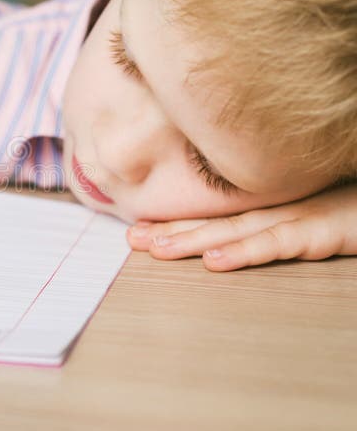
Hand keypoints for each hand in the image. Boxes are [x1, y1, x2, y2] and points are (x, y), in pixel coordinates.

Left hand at [126, 183, 356, 270]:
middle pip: (215, 220)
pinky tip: (215, 261)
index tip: (138, 228)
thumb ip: (273, 225)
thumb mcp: (308, 216)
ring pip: (234, 230)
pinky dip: (244, 252)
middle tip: (132, 238)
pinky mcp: (321, 231)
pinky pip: (276, 244)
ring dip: (193, 239)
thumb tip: (228, 242)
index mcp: (269, 205)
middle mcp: (276, 207)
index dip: (177, 220)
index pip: (215, 214)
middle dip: (171, 229)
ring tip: (157, 249)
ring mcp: (297, 216)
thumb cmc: (353, 207)